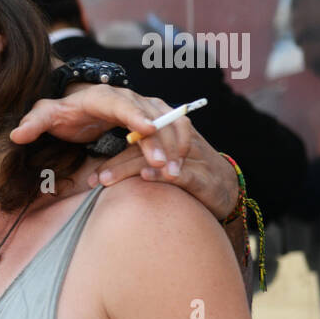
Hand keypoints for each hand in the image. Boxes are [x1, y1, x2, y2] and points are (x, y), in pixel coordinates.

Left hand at [12, 84, 192, 170]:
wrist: (82, 106)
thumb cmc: (66, 113)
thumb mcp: (47, 115)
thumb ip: (34, 123)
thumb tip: (16, 135)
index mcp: (103, 97)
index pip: (121, 104)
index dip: (135, 116)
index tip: (147, 129)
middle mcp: (129, 98)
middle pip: (150, 116)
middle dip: (159, 139)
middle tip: (163, 164)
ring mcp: (145, 106)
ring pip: (168, 121)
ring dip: (174, 145)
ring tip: (174, 171)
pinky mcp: (156, 117)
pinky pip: (175, 128)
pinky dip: (179, 145)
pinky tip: (177, 168)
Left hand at [88, 125, 239, 220]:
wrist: (228, 188)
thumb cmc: (188, 173)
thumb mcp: (161, 162)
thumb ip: (136, 159)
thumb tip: (101, 169)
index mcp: (169, 130)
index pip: (137, 134)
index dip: (112, 148)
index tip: (92, 166)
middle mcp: (180, 138)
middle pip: (143, 146)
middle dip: (116, 163)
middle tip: (94, 179)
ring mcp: (194, 155)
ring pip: (158, 157)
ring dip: (130, 167)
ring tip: (107, 180)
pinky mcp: (206, 175)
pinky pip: (183, 172)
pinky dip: (163, 174)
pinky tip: (146, 177)